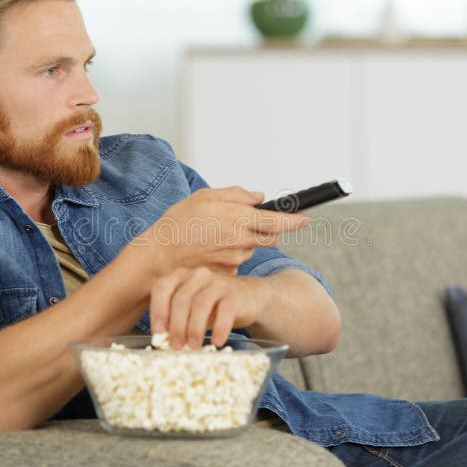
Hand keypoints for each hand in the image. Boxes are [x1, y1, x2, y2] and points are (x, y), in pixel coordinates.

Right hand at [134, 186, 309, 277]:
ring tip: (215, 236)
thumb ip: (235, 194)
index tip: (305, 219)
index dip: (294, 220)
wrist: (160, 256)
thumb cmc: (178, 223)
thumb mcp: (204, 196)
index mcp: (238, 218)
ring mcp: (236, 259)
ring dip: (243, 242)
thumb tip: (257, 197)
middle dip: (267, 230)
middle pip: (270, 237)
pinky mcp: (229, 272)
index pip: (277, 221)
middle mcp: (241, 240)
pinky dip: (230, 255)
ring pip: (252, 248)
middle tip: (246, 224)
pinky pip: (238, 261)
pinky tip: (210, 250)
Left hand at [149, 266, 273, 347]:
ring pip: (201, 304)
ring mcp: (218, 283)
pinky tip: (216, 342)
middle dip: (177, 325)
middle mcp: (198, 275)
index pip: (162, 287)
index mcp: (181, 276)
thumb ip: (175, 317)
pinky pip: (225, 311)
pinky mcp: (235, 294)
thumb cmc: (213, 305)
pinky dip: (219, 328)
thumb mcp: (191, 307)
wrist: (249, 297)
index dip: (157, 309)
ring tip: (194, 346)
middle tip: (176, 345)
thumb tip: (159, 340)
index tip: (158, 331)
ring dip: (195, 328)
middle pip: (181, 298)